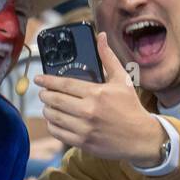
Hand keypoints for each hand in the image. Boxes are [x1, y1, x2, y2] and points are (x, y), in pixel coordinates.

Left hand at [33, 31, 164, 165]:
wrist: (140, 137)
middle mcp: (88, 111)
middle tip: (43, 92)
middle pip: (55, 100)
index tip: (38, 79)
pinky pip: (58, 133)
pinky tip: (54, 121)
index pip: (64, 84)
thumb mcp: (122, 80)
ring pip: (54, 117)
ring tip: (48, 105)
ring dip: (47, 110)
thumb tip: (101, 37)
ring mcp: (84, 128)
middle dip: (45, 95)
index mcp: (96, 93)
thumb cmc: (130, 107)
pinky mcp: (83, 142)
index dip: (47, 80)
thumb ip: (108, 58)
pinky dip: (52, 125)